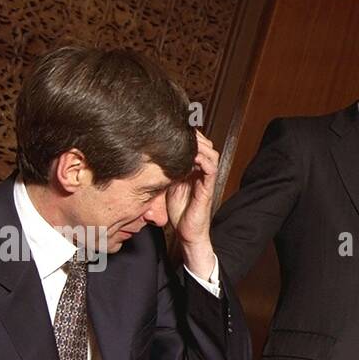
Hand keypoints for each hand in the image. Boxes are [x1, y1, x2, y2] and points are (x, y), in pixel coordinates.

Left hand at [167, 131, 219, 267]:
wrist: (187, 233)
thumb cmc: (178, 212)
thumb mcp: (166, 185)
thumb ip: (163, 171)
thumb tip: (147, 156)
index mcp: (192, 170)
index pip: (195, 146)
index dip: (189, 134)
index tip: (175, 125)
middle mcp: (200, 172)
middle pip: (206, 145)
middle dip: (195, 135)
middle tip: (182, 128)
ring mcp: (205, 180)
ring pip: (211, 153)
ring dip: (200, 144)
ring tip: (189, 139)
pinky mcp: (207, 189)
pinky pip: (210, 169)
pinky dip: (203, 159)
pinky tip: (192, 155)